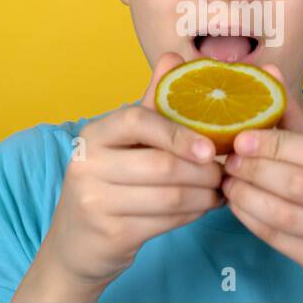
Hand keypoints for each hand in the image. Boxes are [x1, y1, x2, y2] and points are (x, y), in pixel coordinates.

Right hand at [22, 52, 224, 299]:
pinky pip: (167, 222)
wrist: (76, 244)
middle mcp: (87, 164)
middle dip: (204, 171)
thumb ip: (153, 103)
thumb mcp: (125, 142)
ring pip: (170, 196)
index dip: (178, 133)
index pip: (137, 121)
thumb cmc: (110, 183)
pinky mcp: (110, 234)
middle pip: (162, 165)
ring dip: (205, 194)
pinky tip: (205, 207)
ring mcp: (95, 202)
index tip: (210, 147)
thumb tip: (175, 58)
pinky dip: (195, 214)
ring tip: (220, 189)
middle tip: (226, 172)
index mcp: (94, 134)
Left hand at [220, 65, 302, 301]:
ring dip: (247, 197)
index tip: (239, 138)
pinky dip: (252, 221)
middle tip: (227, 162)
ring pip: (285, 214)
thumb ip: (295, 120)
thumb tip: (268, 72)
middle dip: (255, 171)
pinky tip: (237, 207)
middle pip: (297, 183)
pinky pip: (280, 239)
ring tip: (227, 184)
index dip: (272, 144)